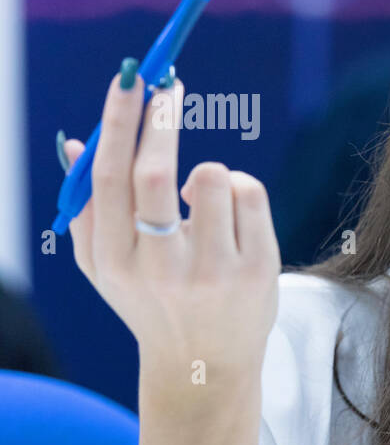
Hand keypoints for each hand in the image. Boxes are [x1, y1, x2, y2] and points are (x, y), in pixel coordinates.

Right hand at [61, 64, 280, 386]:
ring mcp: (213, 270)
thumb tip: (77, 140)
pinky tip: (228, 218)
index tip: (131, 77)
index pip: (109, 179)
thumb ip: (88, 209)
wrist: (206, 367)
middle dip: (160, 119)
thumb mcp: (107, 267)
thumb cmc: (151, 302)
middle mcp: (161, 268)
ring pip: (213, 177)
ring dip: (207, 170)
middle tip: (167, 84)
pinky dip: (237, 189)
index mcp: (115, 261)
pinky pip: (249, 193)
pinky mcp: (257, 268)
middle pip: (155, 174)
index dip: (119, 121)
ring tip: (200, 196)